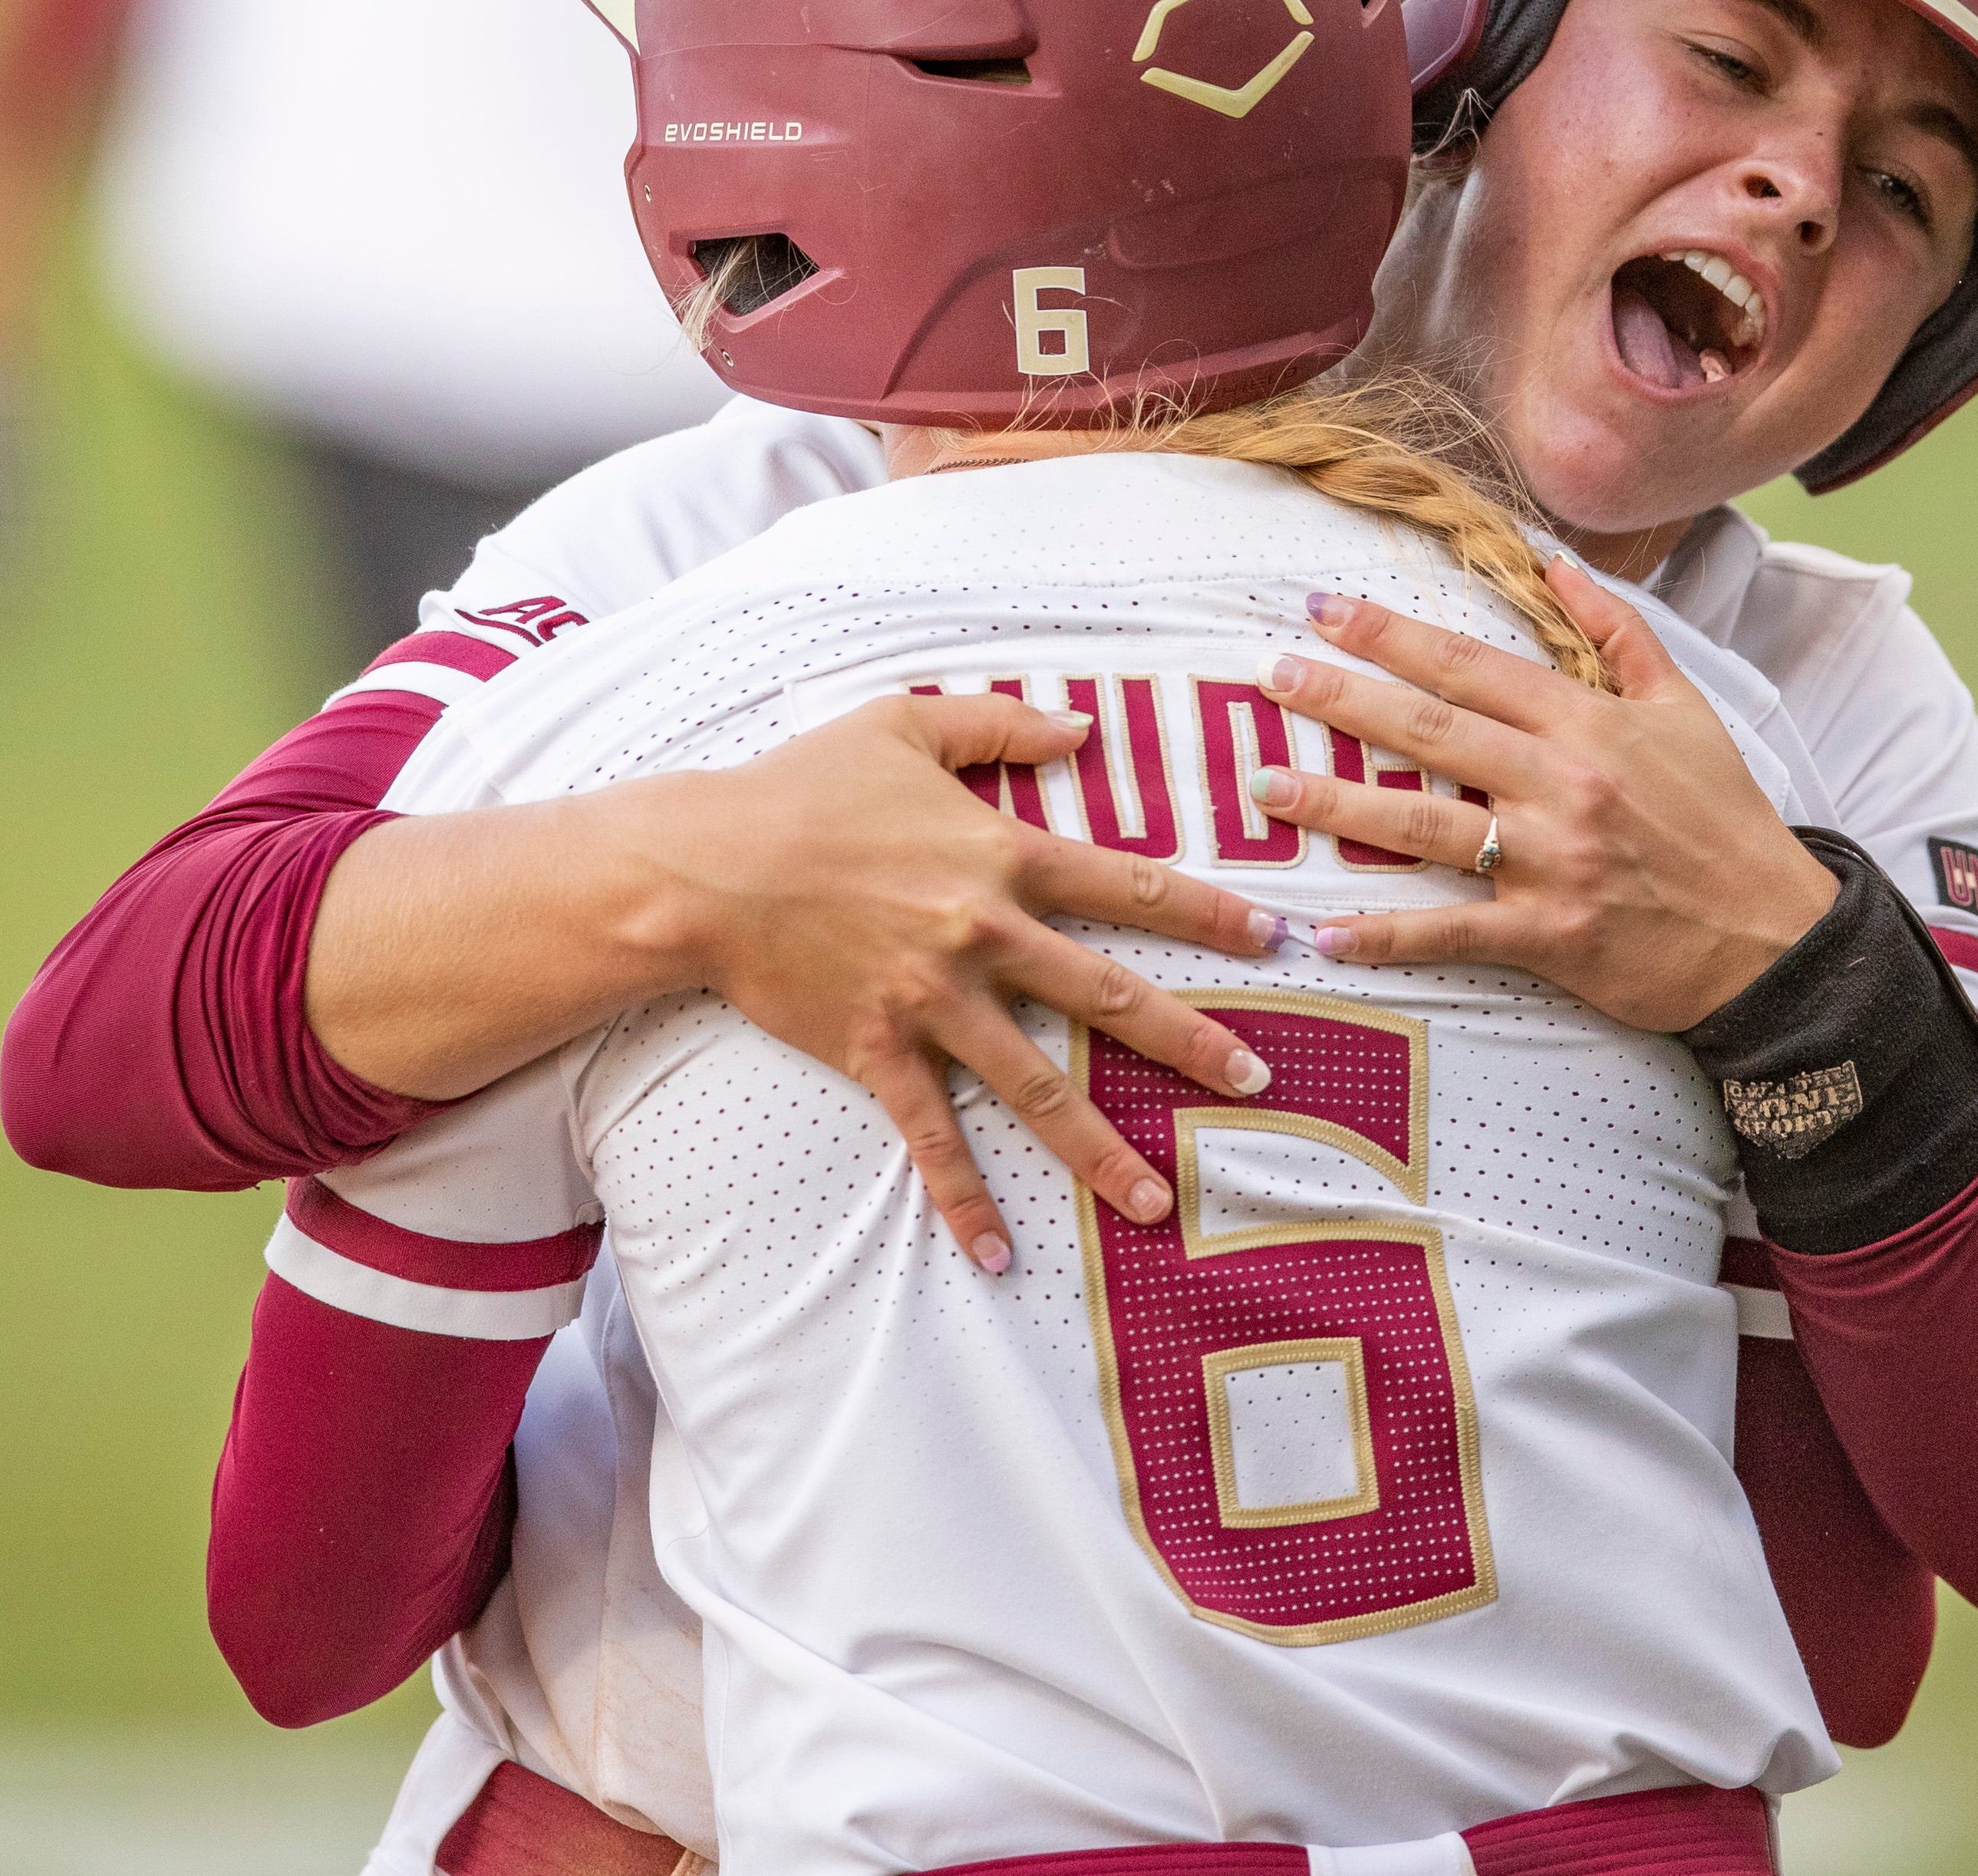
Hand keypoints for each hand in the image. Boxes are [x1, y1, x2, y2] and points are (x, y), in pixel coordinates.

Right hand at [599, 693, 1282, 1270]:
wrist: (704, 865)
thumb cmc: (801, 787)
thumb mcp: (903, 723)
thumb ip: (999, 724)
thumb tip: (1079, 729)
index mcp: (1002, 857)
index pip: (1131, 887)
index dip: (1210, 912)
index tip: (1273, 937)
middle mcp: (984, 936)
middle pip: (1110, 996)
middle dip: (1191, 1041)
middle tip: (1257, 1079)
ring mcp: (933, 1002)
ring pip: (1037, 1087)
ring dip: (1101, 1149)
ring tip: (1157, 1200)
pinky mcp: (878, 1051)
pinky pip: (932, 1137)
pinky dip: (964, 1198)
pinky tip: (1000, 1254)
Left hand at [1244, 564, 1836, 1030]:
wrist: (1775, 935)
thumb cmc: (1723, 819)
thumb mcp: (1684, 707)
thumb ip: (1616, 632)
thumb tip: (1554, 563)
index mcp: (1587, 722)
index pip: (1468, 665)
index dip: (1390, 634)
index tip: (1322, 608)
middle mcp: (1561, 782)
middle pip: (1429, 732)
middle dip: (1340, 700)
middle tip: (1268, 677)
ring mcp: (1551, 861)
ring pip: (1421, 825)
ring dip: (1335, 806)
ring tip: (1263, 789)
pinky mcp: (1548, 935)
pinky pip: (1449, 932)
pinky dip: (1384, 935)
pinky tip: (1322, 932)